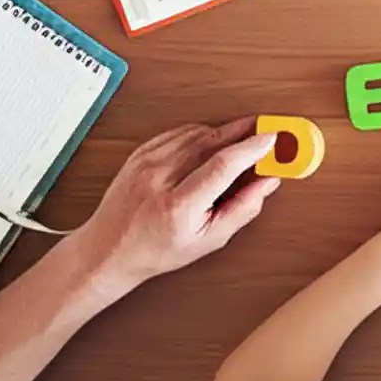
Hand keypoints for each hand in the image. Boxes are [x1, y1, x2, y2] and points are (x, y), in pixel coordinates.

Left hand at [74, 117, 280, 290]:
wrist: (108, 248)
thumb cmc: (156, 249)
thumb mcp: (209, 240)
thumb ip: (243, 209)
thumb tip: (268, 182)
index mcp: (177, 206)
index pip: (222, 166)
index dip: (252, 148)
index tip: (272, 140)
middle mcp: (159, 179)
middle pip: (212, 141)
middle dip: (245, 131)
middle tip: (267, 130)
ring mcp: (146, 163)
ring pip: (198, 132)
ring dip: (225, 133)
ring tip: (241, 144)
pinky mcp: (141, 153)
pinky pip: (181, 132)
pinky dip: (203, 134)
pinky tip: (212, 146)